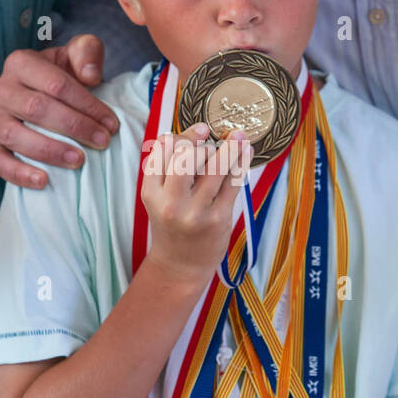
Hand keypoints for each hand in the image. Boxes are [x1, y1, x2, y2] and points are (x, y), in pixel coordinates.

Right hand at [0, 34, 119, 187]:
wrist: (36, 97)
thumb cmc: (60, 78)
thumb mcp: (76, 56)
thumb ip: (88, 51)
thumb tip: (90, 75)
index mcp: (21, 62)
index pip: (56, 84)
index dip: (87, 105)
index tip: (111, 124)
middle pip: (36, 108)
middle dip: (74, 127)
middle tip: (101, 142)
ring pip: (14, 135)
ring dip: (49, 150)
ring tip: (78, 161)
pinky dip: (17, 172)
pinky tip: (43, 181)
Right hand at [143, 125, 251, 284]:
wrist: (180, 266)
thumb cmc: (171, 224)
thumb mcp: (158, 198)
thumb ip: (167, 169)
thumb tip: (193, 133)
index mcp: (151, 192)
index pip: (163, 150)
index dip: (182, 135)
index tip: (197, 131)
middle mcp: (171, 202)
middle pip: (185, 155)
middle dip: (199, 140)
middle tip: (209, 137)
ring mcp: (196, 212)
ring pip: (215, 166)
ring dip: (230, 145)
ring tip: (239, 134)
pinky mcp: (218, 219)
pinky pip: (233, 182)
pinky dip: (241, 162)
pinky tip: (246, 151)